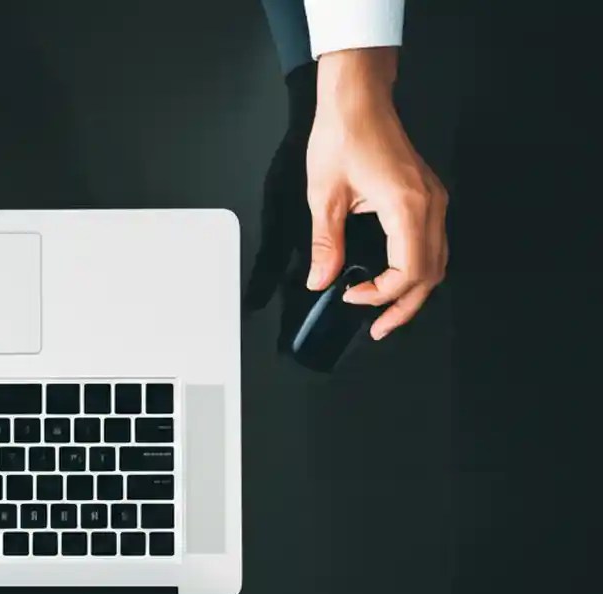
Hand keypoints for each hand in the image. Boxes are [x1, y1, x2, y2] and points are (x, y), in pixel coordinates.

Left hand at [306, 48, 447, 339]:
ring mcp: (432, 198)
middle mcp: (429, 203)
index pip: (408, 271)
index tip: (352, 296)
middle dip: (405, 306)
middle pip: (431, 273)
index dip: (382, 294)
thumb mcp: (324, 196)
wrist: (358, 100)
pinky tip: (396, 278)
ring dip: (414, 290)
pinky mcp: (427, 194)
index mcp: (406, 206)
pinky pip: (432, 241)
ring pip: (437, 260)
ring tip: (387, 311)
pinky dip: (417, 267)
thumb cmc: (343, 134)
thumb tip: (321, 279)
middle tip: (379, 328)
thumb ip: (326, 244)